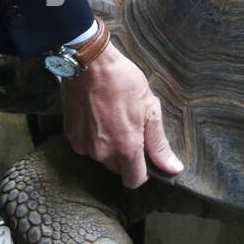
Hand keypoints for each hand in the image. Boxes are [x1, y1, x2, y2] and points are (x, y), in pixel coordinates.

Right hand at [61, 42, 183, 187]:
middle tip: (130, 129)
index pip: (134, 181)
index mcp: (126, 148)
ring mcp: (83, 145)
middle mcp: (102, 152)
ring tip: (113, 119)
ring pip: (101, 157)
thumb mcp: (150, 111)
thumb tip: (172, 168)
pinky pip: (86, 145)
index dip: (143, 172)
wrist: (89, 63)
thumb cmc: (124, 82)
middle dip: (126, 157)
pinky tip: (98, 117)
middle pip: (118, 169)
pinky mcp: (70, 135)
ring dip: (109, 146)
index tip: (145, 157)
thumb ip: (159, 144)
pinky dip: (93, 137)